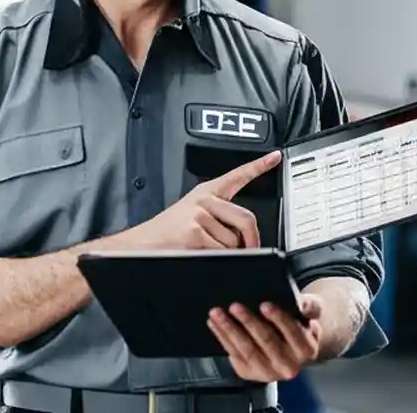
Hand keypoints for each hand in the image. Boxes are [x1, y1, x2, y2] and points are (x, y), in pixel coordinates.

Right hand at [123, 150, 281, 250]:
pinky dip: (215, 259)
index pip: (237, 175)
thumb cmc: (166, 234)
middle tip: (251, 249)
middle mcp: (204, 199)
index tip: (275, 157)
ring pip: (234, 241)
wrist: (140, 245)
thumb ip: (218, 217)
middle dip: (252, 240)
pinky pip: (221, 252)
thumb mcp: (192, 215)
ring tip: (205, 249)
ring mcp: (199, 214)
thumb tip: (244, 236)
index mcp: (206, 192)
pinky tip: (198, 253)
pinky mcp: (195, 231)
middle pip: (246, 218)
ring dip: (227, 253)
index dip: (259, 166)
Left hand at [208, 294, 324, 381]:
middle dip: (249, 322)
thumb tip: (303, 305)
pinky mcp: (249, 373)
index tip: (264, 305)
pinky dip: (222, 337)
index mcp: (306, 350)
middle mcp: (288, 366)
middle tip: (234, 306)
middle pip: (266, 341)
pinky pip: (233, 354)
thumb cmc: (301, 324)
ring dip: (229, 330)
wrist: (293, 348)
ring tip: (217, 313)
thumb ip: (311, 306)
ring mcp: (267, 372)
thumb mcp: (312, 312)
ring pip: (246, 350)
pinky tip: (214, 324)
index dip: (278, 318)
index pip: (292, 332)